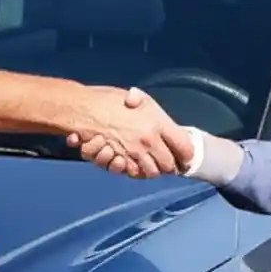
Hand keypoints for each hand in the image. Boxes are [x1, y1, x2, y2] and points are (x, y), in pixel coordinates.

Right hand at [66, 88, 193, 177]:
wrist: (83, 108)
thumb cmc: (109, 99)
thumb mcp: (138, 98)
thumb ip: (155, 113)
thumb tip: (168, 125)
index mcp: (158, 123)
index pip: (185, 146)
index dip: (187, 154)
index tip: (186, 156)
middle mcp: (149, 140)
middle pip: (169, 165)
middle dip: (169, 165)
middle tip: (167, 163)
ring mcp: (134, 152)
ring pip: (152, 172)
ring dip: (152, 170)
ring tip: (149, 164)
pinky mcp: (119, 160)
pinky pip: (133, 173)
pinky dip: (134, 172)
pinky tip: (132, 164)